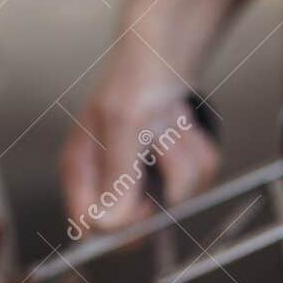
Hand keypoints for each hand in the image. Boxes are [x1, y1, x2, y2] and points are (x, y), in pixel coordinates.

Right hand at [59, 39, 220, 234]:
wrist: (166, 53)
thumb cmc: (134, 78)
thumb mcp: (123, 121)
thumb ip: (117, 174)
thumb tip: (107, 225)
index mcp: (81, 172)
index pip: (91, 228)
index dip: (120, 225)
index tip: (145, 202)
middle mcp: (109, 182)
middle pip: (145, 219)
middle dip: (165, 175)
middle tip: (159, 134)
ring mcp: (145, 182)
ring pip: (183, 194)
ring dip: (185, 151)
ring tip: (169, 119)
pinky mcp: (176, 176)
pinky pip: (202, 177)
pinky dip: (198, 148)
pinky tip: (183, 124)